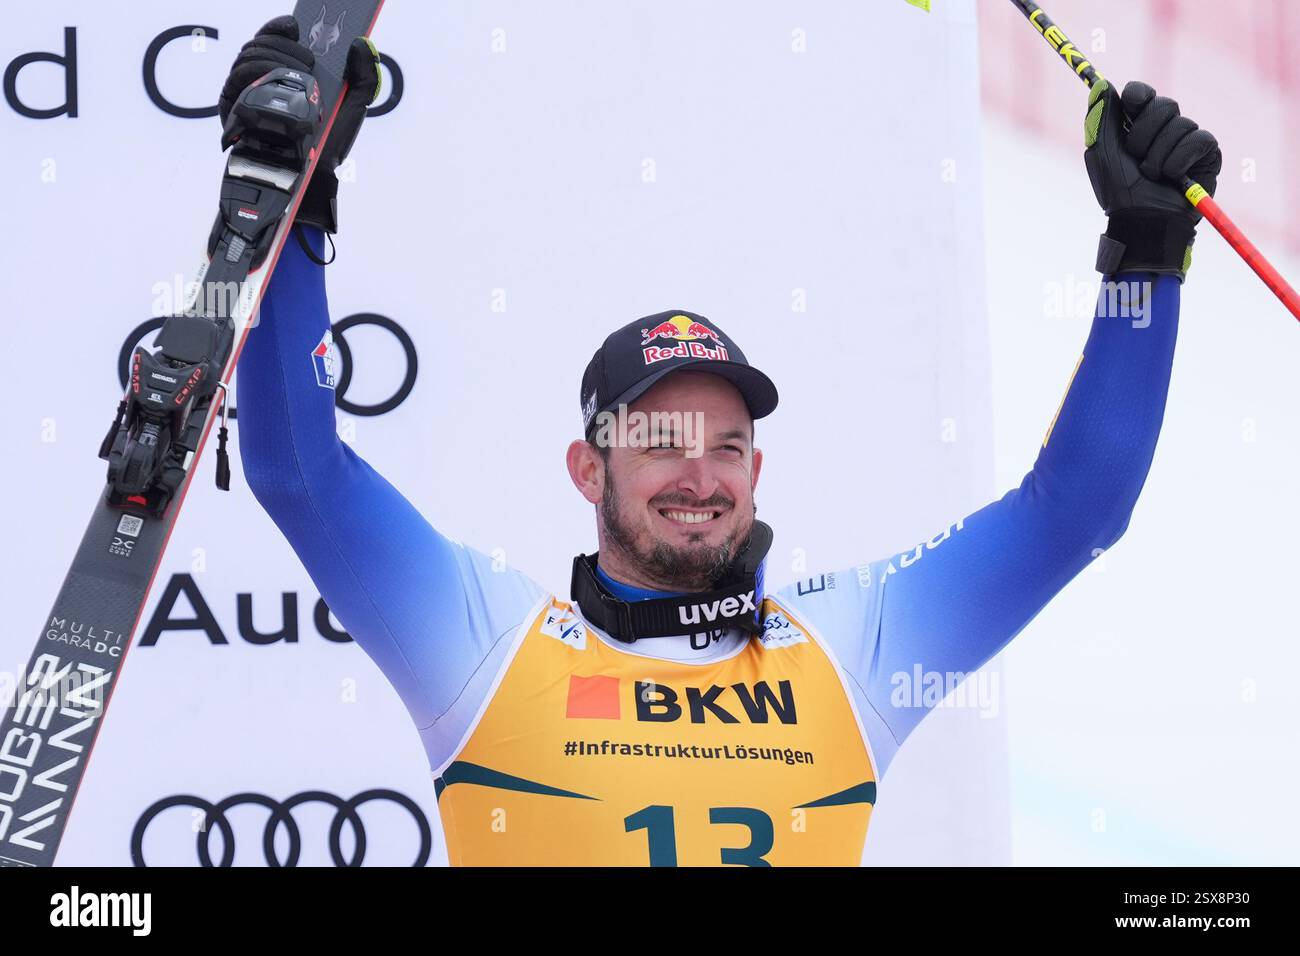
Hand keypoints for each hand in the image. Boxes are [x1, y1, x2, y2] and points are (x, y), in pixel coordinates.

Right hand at [218, 15, 380, 234]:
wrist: (311, 177)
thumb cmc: (330, 146)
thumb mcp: (353, 108)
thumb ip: (363, 76)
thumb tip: (359, 42)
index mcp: (286, 77)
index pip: (275, 40)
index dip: (280, 28)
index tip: (295, 26)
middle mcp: (263, 82)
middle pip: (259, 44)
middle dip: (285, 45)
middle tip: (309, 61)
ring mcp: (246, 94)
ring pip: (247, 56)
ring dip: (273, 57)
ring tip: (299, 75)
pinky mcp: (233, 109)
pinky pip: (236, 78)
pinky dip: (255, 73)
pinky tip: (273, 82)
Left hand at [1084, 79, 1222, 279]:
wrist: (1141, 220)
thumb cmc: (1119, 192)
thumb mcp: (1102, 153)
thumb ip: (1101, 118)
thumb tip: (1101, 82)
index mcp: (1136, 125)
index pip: (1141, 92)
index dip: (1137, 96)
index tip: (1131, 107)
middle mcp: (1163, 128)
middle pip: (1163, 104)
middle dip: (1143, 134)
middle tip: (1136, 157)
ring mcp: (1187, 139)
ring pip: (1180, 123)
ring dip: (1158, 155)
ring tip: (1152, 175)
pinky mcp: (1208, 152)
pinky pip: (1198, 139)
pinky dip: (1179, 160)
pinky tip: (1172, 177)